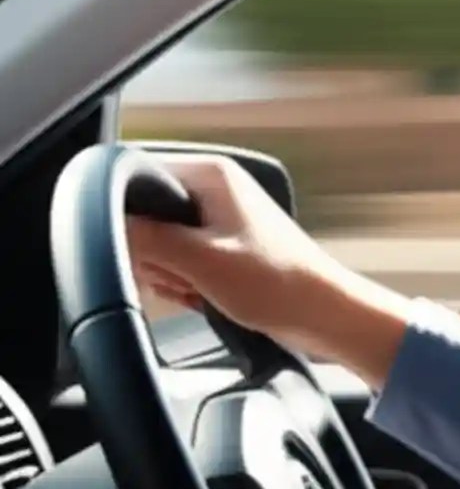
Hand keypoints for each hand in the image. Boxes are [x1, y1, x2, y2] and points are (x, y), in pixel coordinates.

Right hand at [127, 154, 411, 381]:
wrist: (324, 315)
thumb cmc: (281, 284)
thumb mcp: (202, 261)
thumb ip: (148, 239)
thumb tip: (107, 225)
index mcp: (210, 174)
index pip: (134, 180)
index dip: (129, 221)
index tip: (149, 251)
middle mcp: (213, 188)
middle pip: (143, 218)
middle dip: (156, 257)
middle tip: (188, 275)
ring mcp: (219, 218)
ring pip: (159, 247)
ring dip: (172, 276)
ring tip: (205, 287)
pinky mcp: (222, 246)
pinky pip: (181, 264)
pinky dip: (188, 285)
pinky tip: (209, 296)